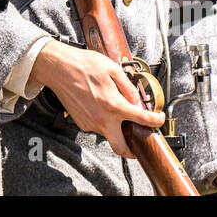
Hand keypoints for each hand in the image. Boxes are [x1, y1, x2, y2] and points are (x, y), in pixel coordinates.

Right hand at [28, 40, 166, 157]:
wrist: (58, 68)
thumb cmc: (84, 65)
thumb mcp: (112, 69)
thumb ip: (128, 88)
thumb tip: (137, 101)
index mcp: (114, 105)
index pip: (142, 119)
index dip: (156, 121)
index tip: (159, 119)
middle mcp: (102, 119)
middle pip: (121, 148)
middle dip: (132, 151)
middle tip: (138, 142)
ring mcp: (90, 123)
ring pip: (108, 134)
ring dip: (115, 128)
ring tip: (113, 109)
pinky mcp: (81, 123)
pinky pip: (97, 127)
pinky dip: (103, 121)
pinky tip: (99, 106)